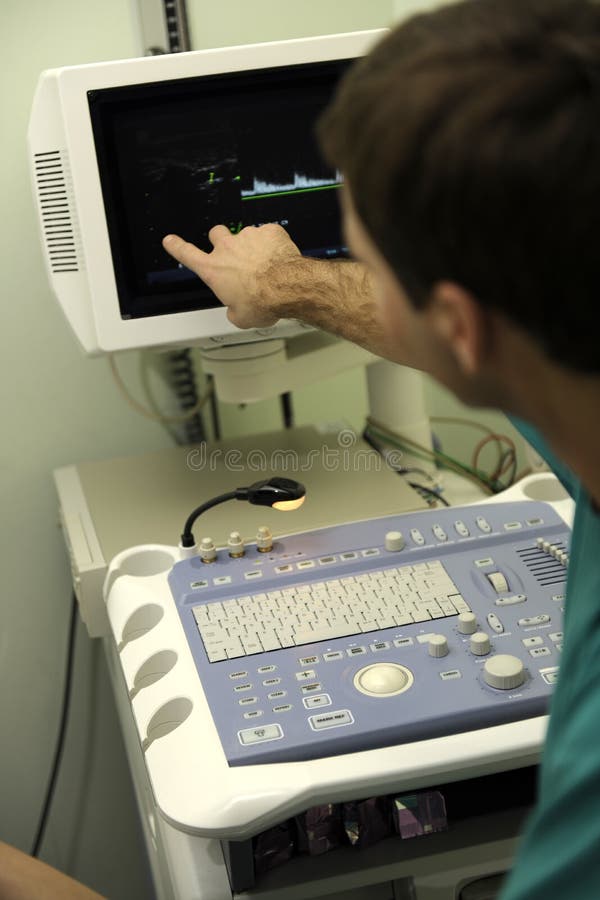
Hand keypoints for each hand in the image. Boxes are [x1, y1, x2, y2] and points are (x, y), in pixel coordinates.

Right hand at [162, 224, 301, 327]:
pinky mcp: (268, 231)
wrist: (288, 287)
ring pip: (244, 234)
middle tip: (233, 253)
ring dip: (251, 246)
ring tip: (264, 263)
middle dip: (222, 241)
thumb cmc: (263, 302)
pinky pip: (268, 233)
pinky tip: (278, 256)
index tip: (170, 241)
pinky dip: (272, 243)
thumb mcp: (241, 317)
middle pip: (216, 234)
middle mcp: (227, 249)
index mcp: (214, 270)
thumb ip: (233, 310)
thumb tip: (236, 310)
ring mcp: (248, 237)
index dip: (177, 247)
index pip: (187, 255)